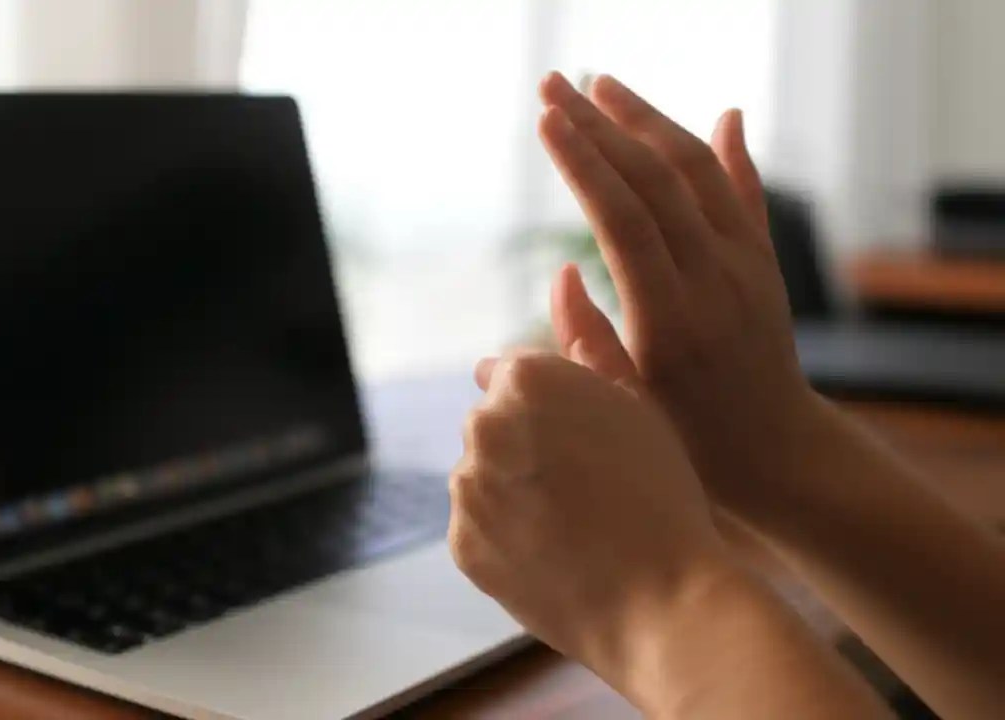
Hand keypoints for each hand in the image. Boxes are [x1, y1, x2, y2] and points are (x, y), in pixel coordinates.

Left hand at [450, 349, 735, 698]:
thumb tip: (561, 278)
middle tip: (586, 484)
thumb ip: (587, 339)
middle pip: (493, 421)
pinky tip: (554, 551)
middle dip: (526, 443)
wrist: (664, 601)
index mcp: (526, 380)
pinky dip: (505, 535)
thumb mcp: (636, 399)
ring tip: (574, 521)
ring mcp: (467, 488)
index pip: (514, 372)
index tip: (586, 438)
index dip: (554, 405)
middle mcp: (483, 426)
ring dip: (512, 488)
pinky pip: (478, 526)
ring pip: (482, 474)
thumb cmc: (663, 494)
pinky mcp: (462, 543)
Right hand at [517, 72, 823, 516]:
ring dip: (650, 121)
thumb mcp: (621, 406)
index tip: (546, 120)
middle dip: (601, 124)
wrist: (777, 456)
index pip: (623, 219)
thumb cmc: (686, 445)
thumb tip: (565, 272)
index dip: (584, 163)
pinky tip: (717, 116)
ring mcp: (746, 267)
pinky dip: (727, 151)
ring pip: (700, 172)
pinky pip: (744, 192)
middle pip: (657, 180)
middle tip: (553, 85)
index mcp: (670, 320)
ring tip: (604, 85)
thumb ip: (585, 339)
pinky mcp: (763, 264)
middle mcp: (714, 281)